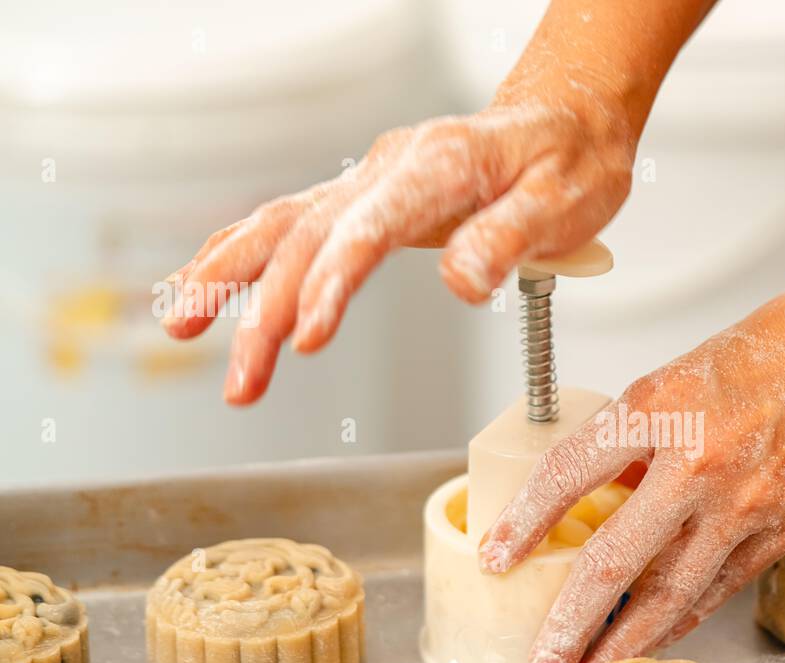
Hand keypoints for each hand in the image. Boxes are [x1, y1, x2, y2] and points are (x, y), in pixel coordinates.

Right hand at [162, 99, 634, 403]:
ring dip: (227, 278)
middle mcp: (390, 167)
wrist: (567, 123)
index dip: (331, 283)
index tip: (305, 338)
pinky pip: (289, 222)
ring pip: (282, 225)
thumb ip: (510, 238)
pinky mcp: (364, 198)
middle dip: (264, 311)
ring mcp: (370, 179)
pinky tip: (203, 283)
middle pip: (307, 235)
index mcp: (438, 165)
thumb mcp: (562, 200)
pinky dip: (240, 252)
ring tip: (181, 328)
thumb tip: (462, 283)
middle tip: (242, 383)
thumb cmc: (569, 162)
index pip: (369, 228)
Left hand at [478, 271, 784, 662]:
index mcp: (660, 403)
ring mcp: (745, 503)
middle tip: (544, 657)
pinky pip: (721, 587)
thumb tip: (608, 490)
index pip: (568, 472)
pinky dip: (684, 618)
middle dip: (571, 619)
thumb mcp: (688, 371)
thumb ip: (645, 433)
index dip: (524, 522)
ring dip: (626, 640)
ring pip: (671, 593)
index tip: (499, 555)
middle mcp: (697, 461)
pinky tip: (658, 637)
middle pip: (613, 559)